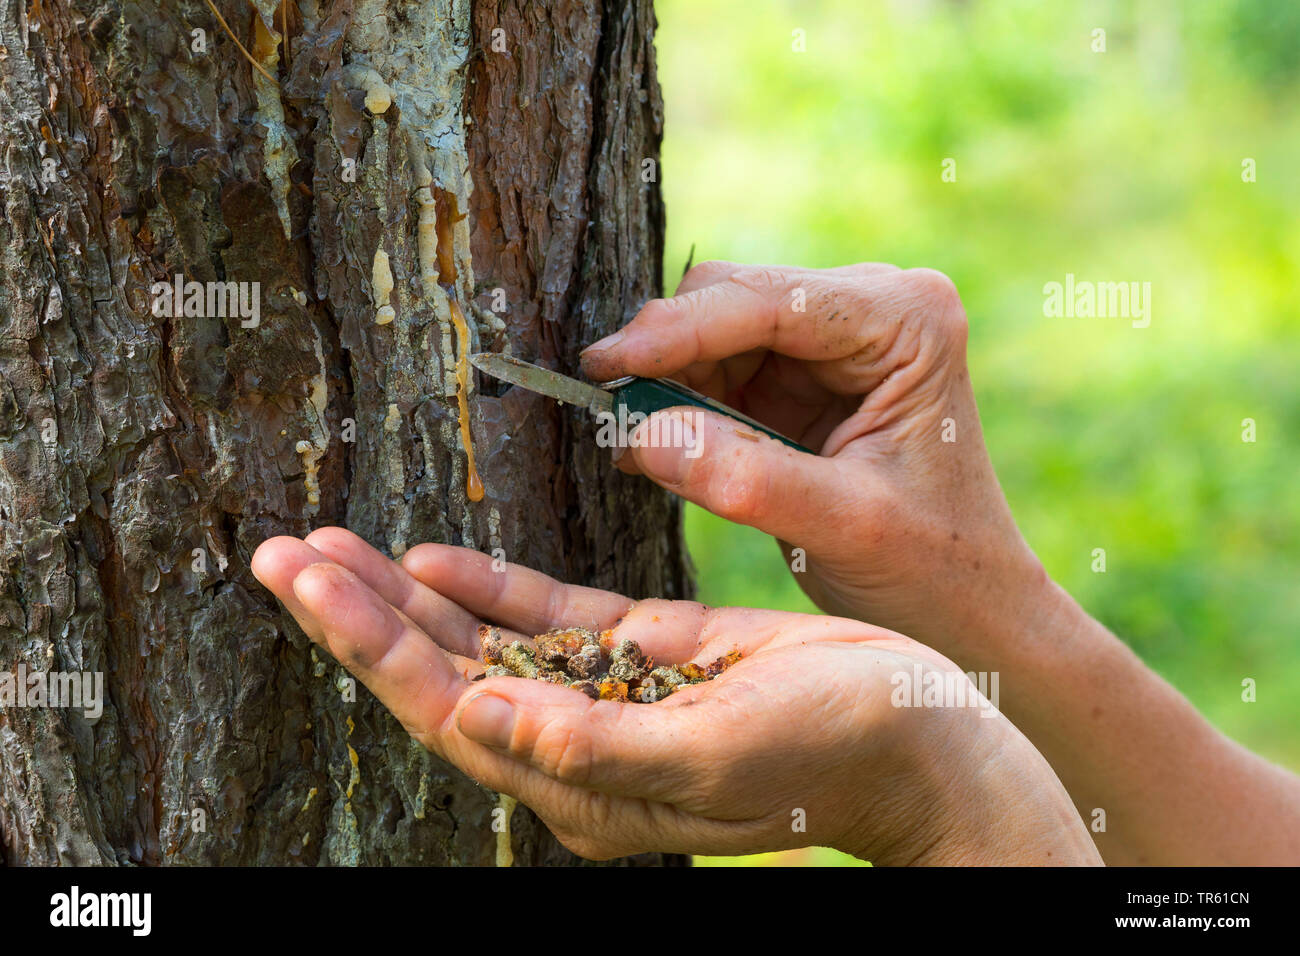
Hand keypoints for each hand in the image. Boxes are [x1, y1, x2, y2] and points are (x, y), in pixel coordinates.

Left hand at [251, 527, 1095, 863]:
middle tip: (280, 550)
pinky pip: (544, 616)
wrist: (923, 736)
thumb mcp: (720, 752)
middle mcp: (575, 746)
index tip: (303, 577)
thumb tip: (482, 715)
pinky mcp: (641, 654)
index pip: (444, 708)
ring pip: (479, 641)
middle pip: (439, 673)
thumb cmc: (837, 752)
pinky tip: (432, 558)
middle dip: (357, 613)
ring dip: (404, 596)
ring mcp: (604, 696)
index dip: (367, 645)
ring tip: (327, 544)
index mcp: (582, 783)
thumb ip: (598, 745)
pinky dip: (487, 587)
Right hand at [581, 262, 1044, 666]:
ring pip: (713, 330)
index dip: (677, 329)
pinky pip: (717, 368)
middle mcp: (872, 307)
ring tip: (633, 440)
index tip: (602, 365)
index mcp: (906, 320)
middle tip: (608, 413)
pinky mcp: (802, 375)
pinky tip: (663, 446)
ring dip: (668, 381)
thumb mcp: (844, 527)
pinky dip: (681, 404)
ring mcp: (834, 338)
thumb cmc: (933, 567)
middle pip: (732, 298)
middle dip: (666, 353)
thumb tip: (639, 433)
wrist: (967, 604)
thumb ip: (745, 478)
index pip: (770, 300)